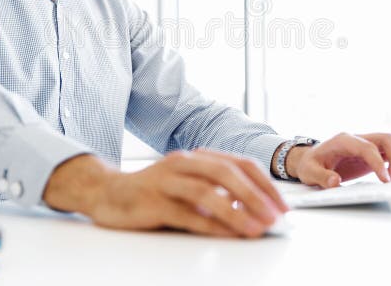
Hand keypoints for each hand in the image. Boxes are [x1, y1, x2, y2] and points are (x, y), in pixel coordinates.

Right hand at [44, 149, 288, 237]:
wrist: (108, 194)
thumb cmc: (155, 193)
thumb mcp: (189, 187)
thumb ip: (218, 194)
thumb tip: (257, 213)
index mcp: (196, 157)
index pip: (239, 163)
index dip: (264, 184)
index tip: (282, 206)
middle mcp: (182, 163)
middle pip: (226, 173)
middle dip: (255, 196)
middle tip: (274, 218)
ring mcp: (165, 180)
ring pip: (206, 191)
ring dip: (236, 211)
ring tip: (255, 229)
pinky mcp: (152, 201)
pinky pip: (185, 213)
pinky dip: (209, 225)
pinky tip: (225, 234)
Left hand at [290, 132, 390, 187]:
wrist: (310, 160)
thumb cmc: (310, 165)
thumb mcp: (309, 172)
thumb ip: (321, 176)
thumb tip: (335, 182)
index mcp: (343, 140)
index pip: (367, 147)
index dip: (379, 163)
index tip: (386, 180)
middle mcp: (358, 139)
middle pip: (387, 138)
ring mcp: (366, 144)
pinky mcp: (371, 154)